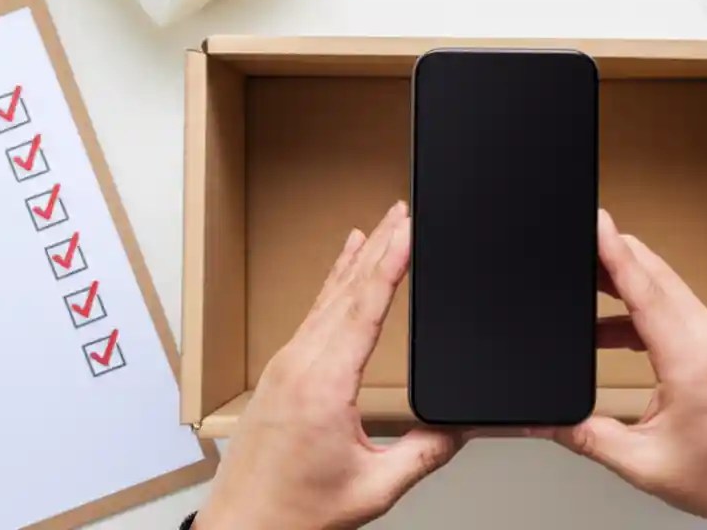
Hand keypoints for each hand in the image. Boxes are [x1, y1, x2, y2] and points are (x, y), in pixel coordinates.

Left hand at [195, 202, 463, 529]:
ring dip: (355, 260)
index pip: (364, 308)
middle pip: (346, 290)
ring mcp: (285, 365)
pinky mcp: (280, 374)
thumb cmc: (295, 512)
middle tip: (403, 209)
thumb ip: (425, 453)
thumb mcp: (375, 486)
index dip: (390, 262)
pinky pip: (312, 314)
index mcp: (325, 385)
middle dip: (379, 245)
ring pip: (326, 298)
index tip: (407, 227)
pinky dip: (333, 284)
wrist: (244, 529)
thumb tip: (462, 427)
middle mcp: (300, 365)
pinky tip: (341, 269)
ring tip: (379, 225)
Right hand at [552, 210, 706, 529]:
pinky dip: (641, 306)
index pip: (645, 289)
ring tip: (585, 279)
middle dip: (615, 254)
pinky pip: (675, 309)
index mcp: (691, 361)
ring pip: (666, 289)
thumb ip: (585, 436)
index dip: (615, 252)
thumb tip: (543, 421)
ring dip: (627, 280)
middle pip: (656, 276)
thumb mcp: (641, 462)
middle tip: (577, 239)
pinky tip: (610, 327)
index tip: (596, 221)